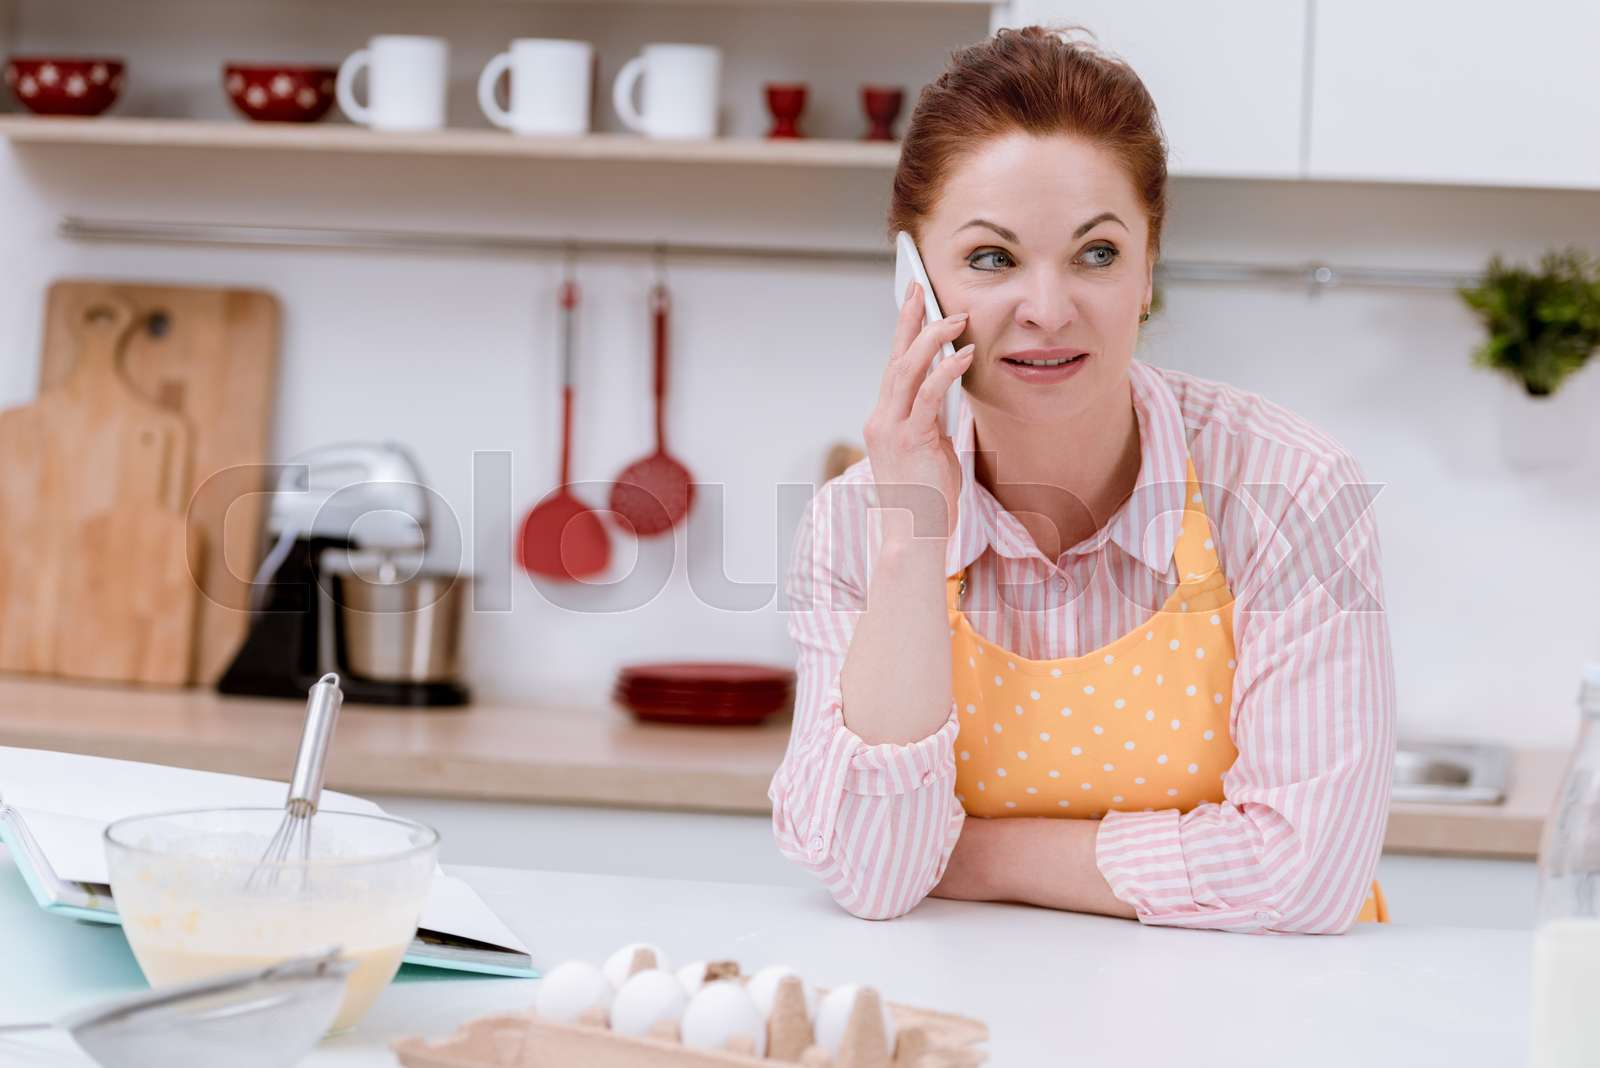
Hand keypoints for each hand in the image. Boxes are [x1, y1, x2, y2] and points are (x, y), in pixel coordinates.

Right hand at [863, 281, 974, 542]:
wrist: (915, 536)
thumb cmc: (927, 501)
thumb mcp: (930, 452)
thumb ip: (933, 421)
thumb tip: (949, 393)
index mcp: (884, 421)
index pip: (893, 367)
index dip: (902, 333)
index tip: (913, 303)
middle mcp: (881, 419)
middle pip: (895, 358)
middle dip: (909, 320)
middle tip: (921, 289)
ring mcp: (892, 428)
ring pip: (907, 369)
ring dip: (932, 339)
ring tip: (955, 318)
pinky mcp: (911, 439)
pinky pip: (930, 394)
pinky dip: (947, 370)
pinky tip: (964, 355)